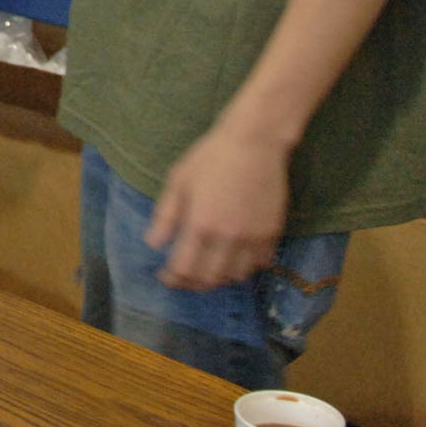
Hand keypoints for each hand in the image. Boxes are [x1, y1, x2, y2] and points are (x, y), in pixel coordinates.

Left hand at [145, 123, 290, 290]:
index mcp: (201, 225)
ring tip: (205, 270)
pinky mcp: (272, 233)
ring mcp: (254, 238)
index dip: (172, 277)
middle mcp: (228, 238)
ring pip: (235, 276)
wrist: (255, 142)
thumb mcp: (179, 181)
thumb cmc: (211, 157)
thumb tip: (153, 244)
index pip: (184, 269)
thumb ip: (165, 216)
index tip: (164, 274)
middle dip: (192, 283)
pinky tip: (232, 260)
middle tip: (182, 277)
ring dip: (218, 279)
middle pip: (209, 278)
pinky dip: (244, 268)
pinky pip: (259, 264)